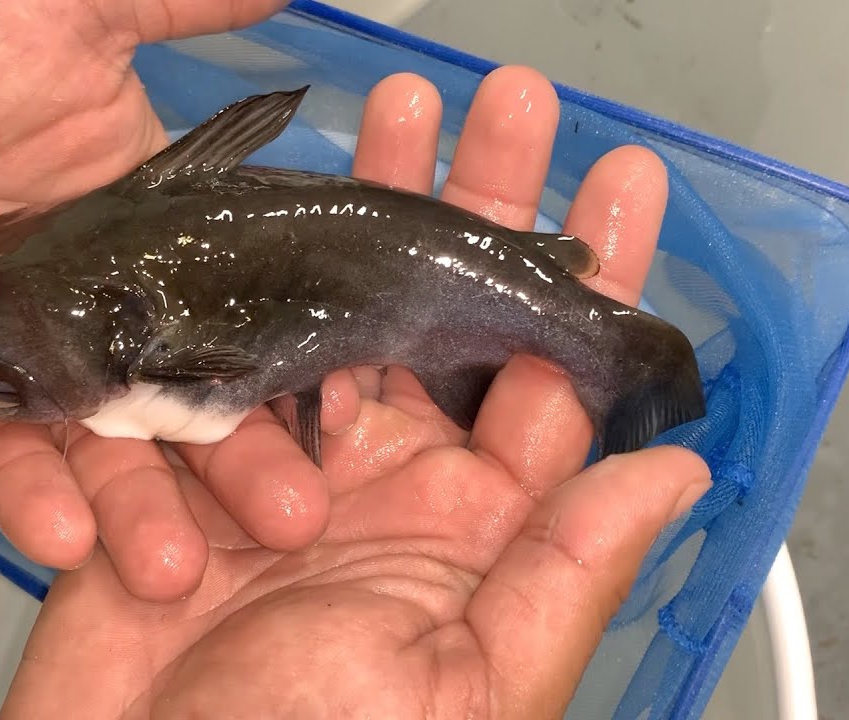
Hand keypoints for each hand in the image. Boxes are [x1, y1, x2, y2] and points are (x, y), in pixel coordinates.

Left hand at [0, 0, 350, 580]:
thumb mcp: (83, 9)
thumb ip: (187, 6)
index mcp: (158, 236)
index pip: (239, 320)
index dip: (288, 375)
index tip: (341, 422)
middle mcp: (104, 310)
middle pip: (181, 406)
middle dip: (235, 470)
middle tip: (292, 522)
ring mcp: (28, 358)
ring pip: (95, 448)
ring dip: (138, 509)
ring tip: (178, 566)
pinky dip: (28, 499)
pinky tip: (67, 540)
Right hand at [0, 70, 711, 717]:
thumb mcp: (463, 688)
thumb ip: (562, 574)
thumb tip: (673, 472)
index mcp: (465, 536)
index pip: (546, 383)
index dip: (583, 278)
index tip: (613, 185)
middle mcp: (379, 489)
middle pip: (437, 321)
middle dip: (470, 208)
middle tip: (501, 107)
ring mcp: (275, 473)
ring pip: (329, 317)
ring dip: (354, 220)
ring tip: (384, 123)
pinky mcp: (175, 473)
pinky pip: (211, 368)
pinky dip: (230, 296)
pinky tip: (258, 215)